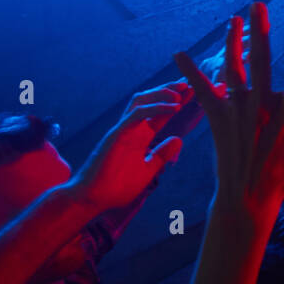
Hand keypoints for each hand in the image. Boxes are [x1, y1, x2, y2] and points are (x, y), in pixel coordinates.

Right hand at [70, 81, 190, 212]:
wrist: (92, 200)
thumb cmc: (116, 188)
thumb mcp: (147, 170)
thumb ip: (161, 154)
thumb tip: (178, 139)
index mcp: (138, 137)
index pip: (159, 113)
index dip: (174, 102)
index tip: (191, 93)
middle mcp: (130, 129)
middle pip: (149, 100)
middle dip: (168, 90)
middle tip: (188, 84)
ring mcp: (122, 130)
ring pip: (140, 100)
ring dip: (161, 93)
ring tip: (181, 92)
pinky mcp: (116, 134)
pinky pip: (136, 114)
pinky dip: (155, 108)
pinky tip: (173, 107)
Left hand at [174, 3, 283, 226]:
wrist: (248, 197)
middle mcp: (261, 109)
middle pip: (260, 62)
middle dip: (259, 31)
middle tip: (258, 5)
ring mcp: (238, 114)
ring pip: (233, 70)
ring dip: (232, 43)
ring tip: (233, 19)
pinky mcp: (218, 121)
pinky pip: (203, 92)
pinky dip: (190, 73)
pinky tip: (179, 54)